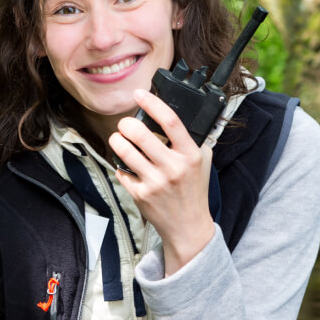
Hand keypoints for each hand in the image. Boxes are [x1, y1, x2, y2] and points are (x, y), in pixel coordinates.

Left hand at [108, 89, 215, 275]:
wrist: (188, 225)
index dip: (152, 104)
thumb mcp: (202, 161)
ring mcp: (155, 182)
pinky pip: (121, 170)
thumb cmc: (193, 189)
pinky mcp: (140, 194)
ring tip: (119, 138)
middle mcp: (173, 167)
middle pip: (140, 134)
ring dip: (117, 140)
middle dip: (126, 123)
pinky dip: (119, 164)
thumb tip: (173, 114)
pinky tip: (125, 163)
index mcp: (190, 155)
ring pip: (124, 151)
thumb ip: (190, 139)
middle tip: (125, 123)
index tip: (139, 94)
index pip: (170, 121)